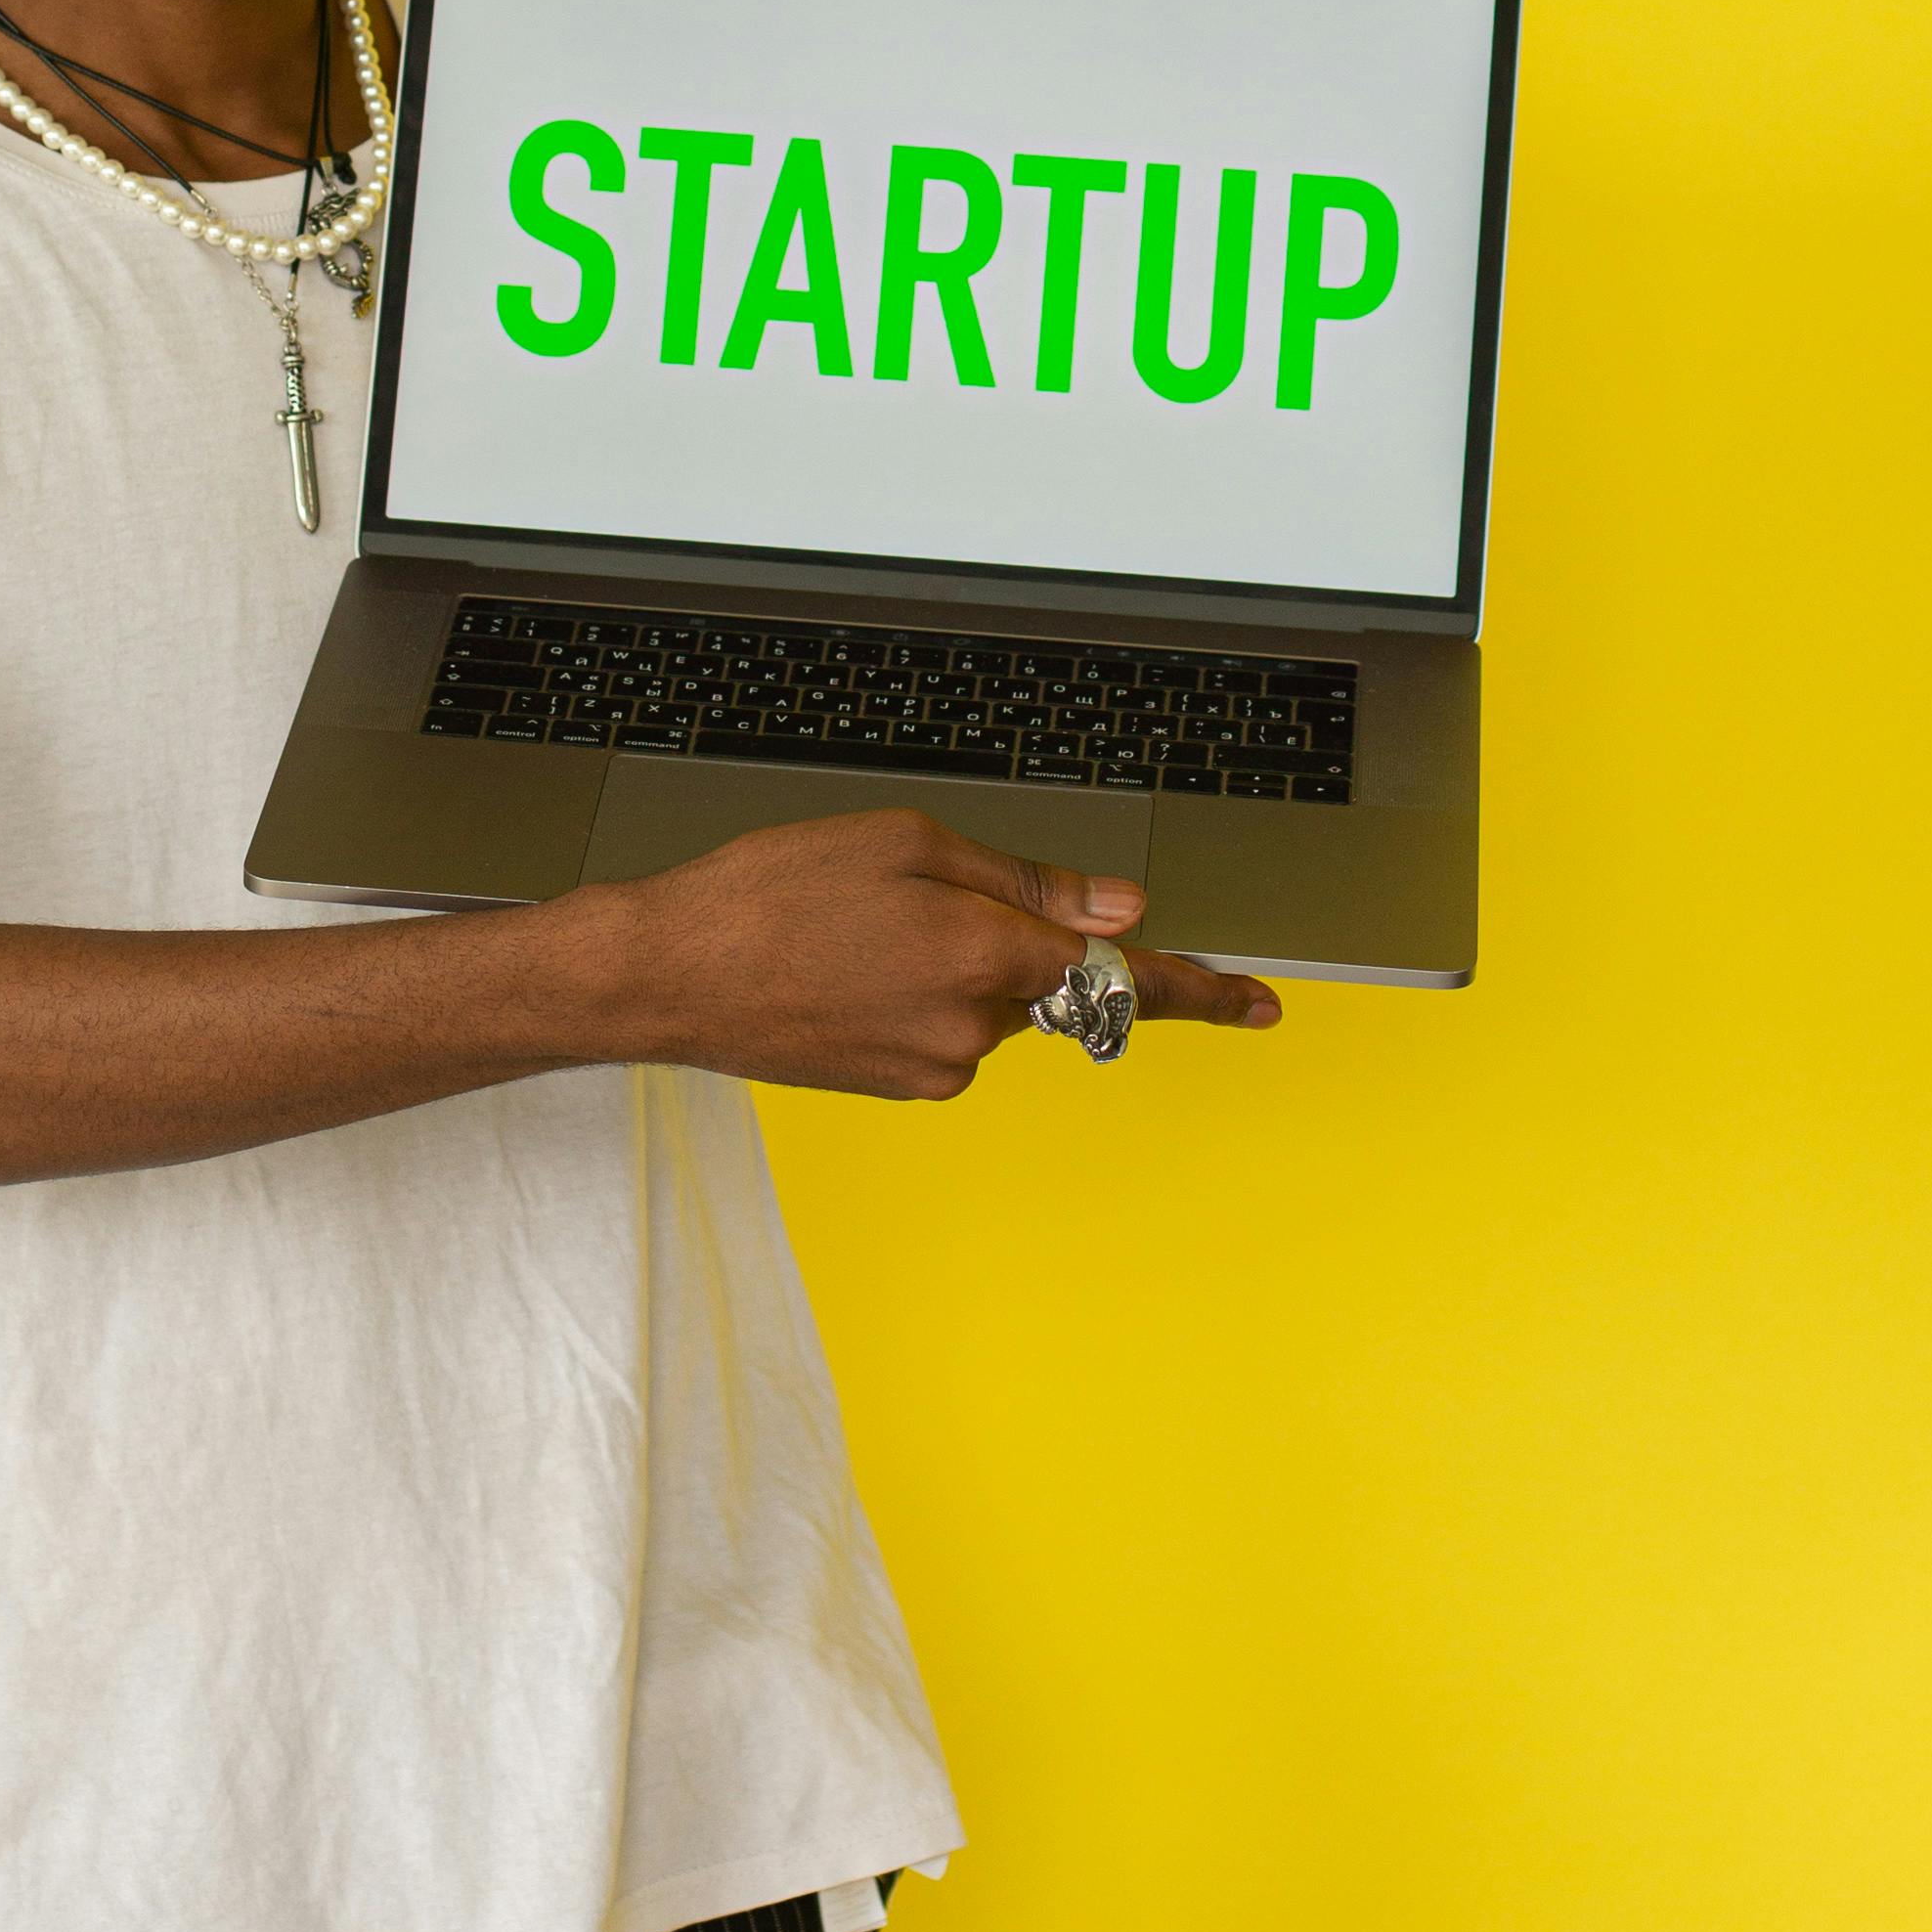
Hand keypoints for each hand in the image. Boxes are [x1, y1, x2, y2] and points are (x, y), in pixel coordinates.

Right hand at [580, 801, 1282, 1099]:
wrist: (670, 974)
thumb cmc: (770, 895)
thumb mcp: (905, 844)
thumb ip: (1026, 880)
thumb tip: (1117, 904)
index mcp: (987, 955)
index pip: (1124, 977)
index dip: (1202, 990)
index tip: (1261, 1006)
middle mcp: (973, 1030)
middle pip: (1041, 975)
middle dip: (999, 932)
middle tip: (896, 899)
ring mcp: (936, 1070)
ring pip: (988, 1001)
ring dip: (948, 961)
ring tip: (850, 929)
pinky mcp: (900, 1088)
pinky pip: (943, 1029)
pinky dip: (913, 992)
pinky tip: (842, 966)